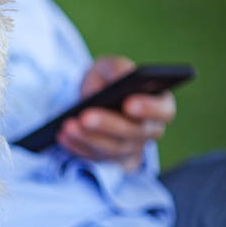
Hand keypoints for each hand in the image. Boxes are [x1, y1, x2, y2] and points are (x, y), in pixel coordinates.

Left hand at [56, 55, 175, 170]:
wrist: (90, 99)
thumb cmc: (106, 80)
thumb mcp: (109, 67)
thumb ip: (117, 67)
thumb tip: (120, 75)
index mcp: (158, 104)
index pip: (163, 111)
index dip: (148, 108)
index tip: (128, 103)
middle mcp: (148, 130)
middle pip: (134, 133)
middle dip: (108, 125)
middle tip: (86, 117)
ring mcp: (129, 148)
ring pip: (112, 149)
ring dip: (88, 138)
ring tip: (68, 126)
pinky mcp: (108, 159)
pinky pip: (94, 158)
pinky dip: (77, 147)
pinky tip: (63, 136)